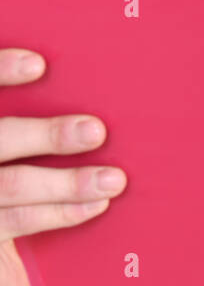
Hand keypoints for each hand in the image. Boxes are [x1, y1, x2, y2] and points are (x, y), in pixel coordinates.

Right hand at [0, 49, 126, 285]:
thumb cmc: (15, 174)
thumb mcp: (14, 152)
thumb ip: (23, 120)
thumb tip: (68, 81)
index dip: (1, 71)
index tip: (38, 65)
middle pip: (0, 138)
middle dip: (46, 136)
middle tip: (95, 131)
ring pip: (12, 185)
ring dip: (65, 183)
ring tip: (111, 180)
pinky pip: (17, 221)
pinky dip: (57, 213)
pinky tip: (92, 205)